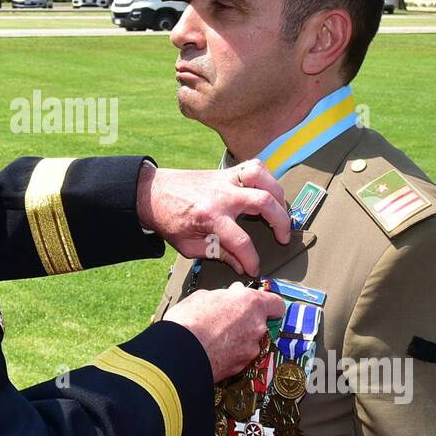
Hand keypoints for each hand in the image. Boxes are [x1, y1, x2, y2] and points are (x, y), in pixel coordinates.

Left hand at [136, 160, 290, 275]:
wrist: (152, 194)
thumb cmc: (169, 220)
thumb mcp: (189, 246)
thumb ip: (218, 254)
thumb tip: (241, 265)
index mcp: (210, 217)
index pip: (241, 241)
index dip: (252, 259)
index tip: (254, 268)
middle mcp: (221, 195)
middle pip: (263, 204)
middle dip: (280, 224)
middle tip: (283, 239)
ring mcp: (225, 180)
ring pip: (262, 177)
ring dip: (278, 195)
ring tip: (282, 212)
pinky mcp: (225, 172)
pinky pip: (253, 166)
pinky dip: (267, 177)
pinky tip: (270, 191)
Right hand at [163, 282, 284, 382]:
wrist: (180, 354)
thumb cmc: (189, 322)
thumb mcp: (203, 296)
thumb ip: (224, 295)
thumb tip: (230, 294)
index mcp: (250, 304)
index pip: (276, 304)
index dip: (268, 304)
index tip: (258, 303)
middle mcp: (256, 327)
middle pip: (260, 323)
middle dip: (246, 321)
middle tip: (226, 317)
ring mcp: (250, 349)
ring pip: (249, 341)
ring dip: (238, 339)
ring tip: (214, 336)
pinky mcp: (240, 367)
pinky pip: (239, 356)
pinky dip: (230, 354)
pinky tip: (212, 350)